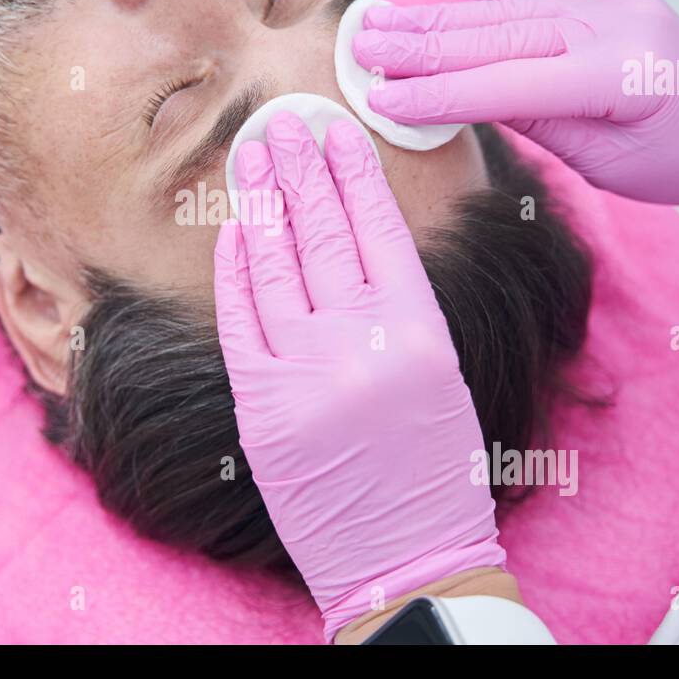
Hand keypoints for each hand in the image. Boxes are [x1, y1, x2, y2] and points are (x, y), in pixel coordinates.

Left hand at [213, 110, 502, 642]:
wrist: (407, 555)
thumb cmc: (437, 469)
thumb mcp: (443, 375)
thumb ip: (404, 307)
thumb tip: (362, 236)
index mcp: (419, 332)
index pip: (380, 229)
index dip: (353, 174)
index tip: (337, 131)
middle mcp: (361, 345)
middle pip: (323, 235)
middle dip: (301, 171)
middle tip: (282, 123)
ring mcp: (304, 375)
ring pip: (275, 268)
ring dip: (262, 206)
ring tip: (253, 160)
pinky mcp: (261, 407)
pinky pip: (240, 322)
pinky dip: (235, 273)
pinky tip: (236, 234)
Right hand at [353, 0, 678, 208]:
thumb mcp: (607, 163)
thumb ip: (536, 121)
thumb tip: (460, 99)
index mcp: (617, 78)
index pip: (506, 85)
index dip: (438, 93)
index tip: (381, 98)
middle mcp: (612, 26)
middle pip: (496, 36)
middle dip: (421, 46)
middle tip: (360, 48)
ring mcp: (611, 2)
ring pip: (506, 6)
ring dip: (436, 16)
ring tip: (378, 22)